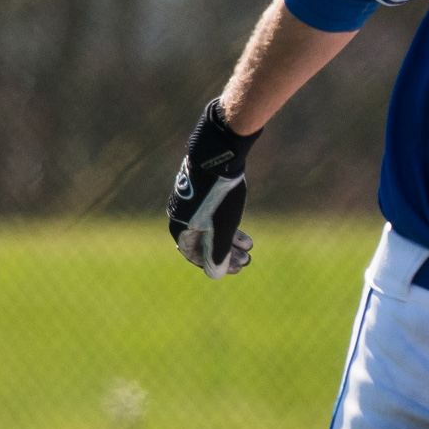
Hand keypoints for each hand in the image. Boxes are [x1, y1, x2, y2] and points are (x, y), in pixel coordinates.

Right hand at [167, 98, 261, 278]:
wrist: (218, 153)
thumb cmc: (219, 195)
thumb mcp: (221, 228)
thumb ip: (218, 253)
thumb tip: (215, 275)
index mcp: (180, 226)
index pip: (196, 256)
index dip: (217, 265)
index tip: (237, 269)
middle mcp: (180, 214)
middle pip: (204, 242)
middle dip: (226, 253)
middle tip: (247, 260)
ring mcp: (190, 200)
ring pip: (210, 227)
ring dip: (229, 239)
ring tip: (249, 245)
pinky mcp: (200, 188)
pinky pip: (212, 212)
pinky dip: (226, 222)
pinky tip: (240, 224)